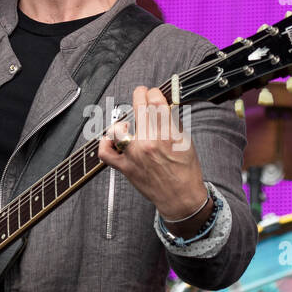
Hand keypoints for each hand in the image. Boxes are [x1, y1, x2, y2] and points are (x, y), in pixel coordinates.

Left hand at [97, 85, 206, 218]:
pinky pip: (105, 153)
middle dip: (140, 95)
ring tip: (129, 125)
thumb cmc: (185, 172)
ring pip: (118, 129)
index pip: (156, 101)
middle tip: (141, 94)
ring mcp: (134, 155)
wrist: (180, 198)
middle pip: (139, 108)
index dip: (153, 93)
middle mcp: (149, 142)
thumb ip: (172, 123)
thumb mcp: (186, 142)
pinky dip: (105, 144)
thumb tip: (162, 107)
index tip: (152, 93)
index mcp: (167, 135)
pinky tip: (111, 140)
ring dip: (123, 124)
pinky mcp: (125, 167)